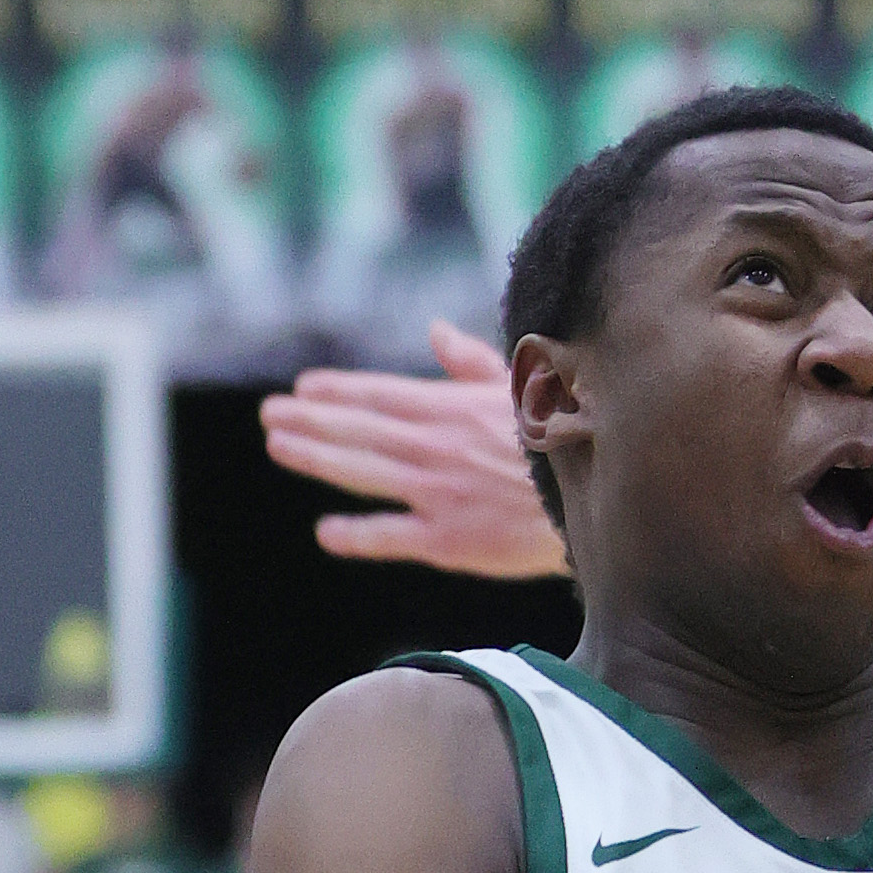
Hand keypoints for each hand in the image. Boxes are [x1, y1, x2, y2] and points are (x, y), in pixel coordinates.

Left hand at [260, 321, 568, 578]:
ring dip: (316, 457)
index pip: (382, 394)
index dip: (338, 390)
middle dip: (311, 419)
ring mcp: (438, 494)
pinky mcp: (450, 540)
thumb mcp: (525, 390)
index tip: (303, 387)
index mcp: (454, 409)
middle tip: (271, 414)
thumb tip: (436, 331)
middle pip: (360, 429)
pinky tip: (328, 531)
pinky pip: (391, 535)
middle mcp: (436, 448)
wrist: (602, 501)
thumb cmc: (570, 441)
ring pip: (362, 471)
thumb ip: (472, 364)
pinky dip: (357, 534)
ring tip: (280, 446)